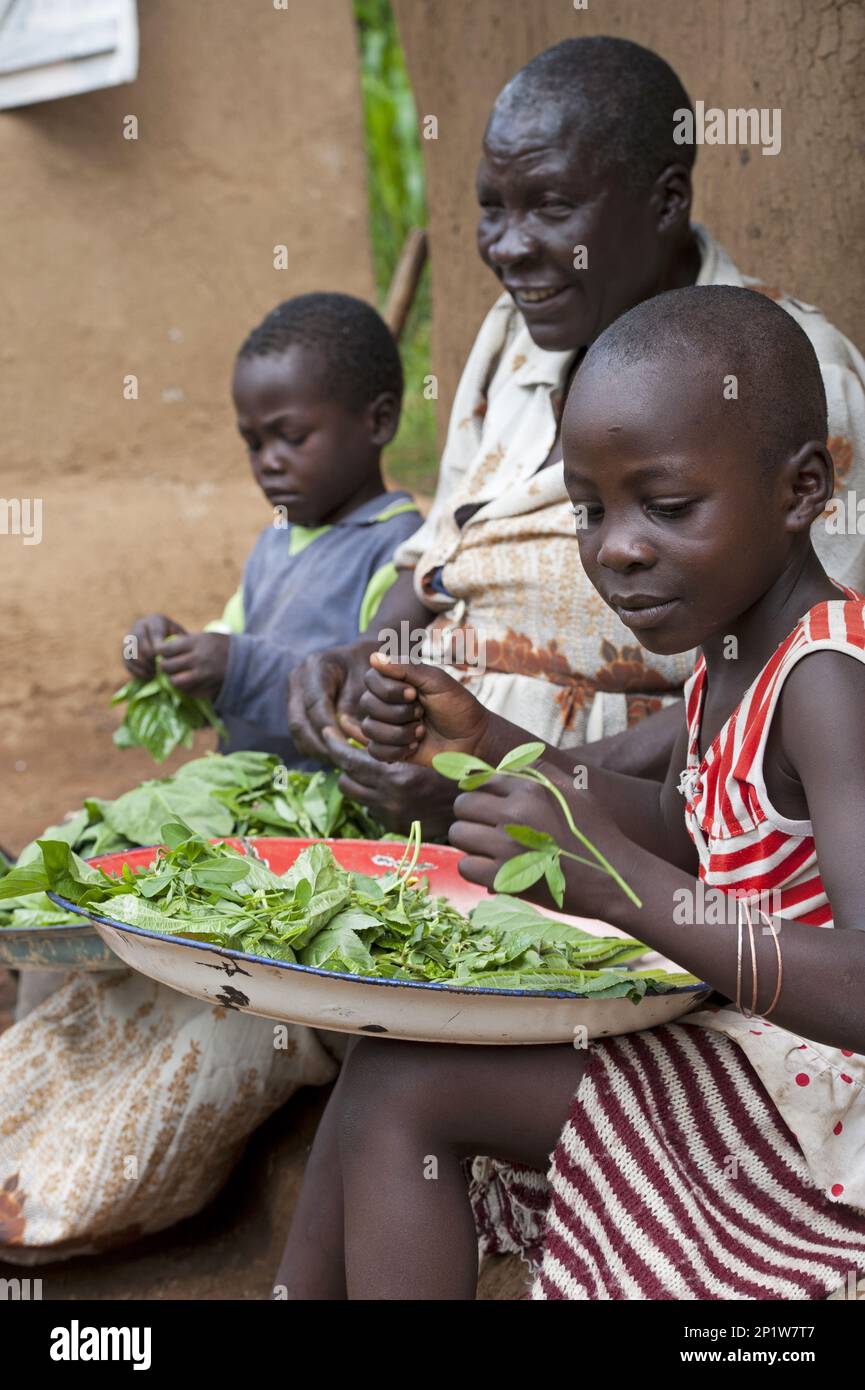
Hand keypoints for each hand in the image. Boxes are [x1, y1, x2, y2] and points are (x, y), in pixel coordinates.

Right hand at [124, 614, 186, 678]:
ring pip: (131, 650)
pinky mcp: (126, 651)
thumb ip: (179, 644)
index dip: (159, 646)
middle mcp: (140, 625)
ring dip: (142, 664)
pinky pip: (127, 661)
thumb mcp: (184, 642)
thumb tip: (169, 651)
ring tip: (155, 672)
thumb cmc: (183, 646)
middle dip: (149, 656)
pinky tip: (148, 675)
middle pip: (139, 640)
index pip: (154, 631)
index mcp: (156, 620)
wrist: (174, 651)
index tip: (165, 657)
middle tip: (159, 667)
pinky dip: (136, 670)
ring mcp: (131, 637)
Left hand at [155, 632, 229, 699]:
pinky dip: (185, 687)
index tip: (161, 651)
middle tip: (165, 664)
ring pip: (175, 682)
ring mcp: (204, 676)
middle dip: (163, 665)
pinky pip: (188, 691)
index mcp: (197, 644)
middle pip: (168, 667)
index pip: (167, 649)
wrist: (246, 660)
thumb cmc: (222, 645)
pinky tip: (188, 681)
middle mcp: (199, 660)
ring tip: (175, 674)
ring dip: (172, 678)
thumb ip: (185, 643)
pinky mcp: (208, 689)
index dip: (160, 650)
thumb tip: (163, 649)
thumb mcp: (204, 637)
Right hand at [287, 639, 378, 762]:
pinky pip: (301, 737)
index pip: (315, 704)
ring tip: (341, 764)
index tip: (347, 748)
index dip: (329, 730)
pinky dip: (318, 750)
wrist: (366, 659)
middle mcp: (299, 679)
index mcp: (316, 666)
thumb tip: (352, 739)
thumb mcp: (373, 682)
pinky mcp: (297, 710)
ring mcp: (294, 694)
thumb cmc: (374, 667)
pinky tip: (337, 758)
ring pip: (297, 734)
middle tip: (343, 763)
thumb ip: (360, 707)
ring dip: (318, 752)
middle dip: (320, 747)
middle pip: (299, 722)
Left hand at [320, 724, 456, 838]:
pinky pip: (372, 807)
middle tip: (345, 750)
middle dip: (344, 765)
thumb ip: (383, 738)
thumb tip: (349, 723)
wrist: (472, 803)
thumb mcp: (416, 748)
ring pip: (356, 795)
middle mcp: (388, 800)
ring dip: (357, 781)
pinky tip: (386, 785)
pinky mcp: (394, 826)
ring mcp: (390, 816)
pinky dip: (374, 795)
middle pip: (346, 780)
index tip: (326, 731)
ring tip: (365, 768)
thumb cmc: (449, 767)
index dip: (333, 744)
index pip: (347, 760)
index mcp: (393, 777)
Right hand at [359, 654, 490, 766]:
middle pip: (367, 704)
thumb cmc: (457, 705)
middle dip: (399, 712)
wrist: (472, 739)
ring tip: (421, 731)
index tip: (414, 693)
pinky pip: (374, 751)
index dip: (390, 690)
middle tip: (422, 713)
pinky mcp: (388, 749)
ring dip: (399, 733)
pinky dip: (396, 751)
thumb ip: (405, 668)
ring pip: (369, 729)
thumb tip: (374, 657)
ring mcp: (386, 726)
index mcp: (396, 681)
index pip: (371, 679)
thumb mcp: (435, 681)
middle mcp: (386, 702)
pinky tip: (414, 746)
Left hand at [449, 767, 631, 918]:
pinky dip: (474, 868)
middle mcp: (515, 813)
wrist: (614, 878)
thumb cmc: (596, 833)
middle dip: (471, 816)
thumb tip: (509, 762)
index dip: (481, 792)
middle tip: (487, 829)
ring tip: (489, 848)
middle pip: (463, 804)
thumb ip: (542, 772)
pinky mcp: (503, 877)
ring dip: (470, 842)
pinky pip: (465, 866)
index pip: (480, 779)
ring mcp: (507, 846)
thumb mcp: (575, 791)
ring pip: (458, 834)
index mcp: (530, 789)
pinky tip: (492, 868)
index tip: (488, 806)